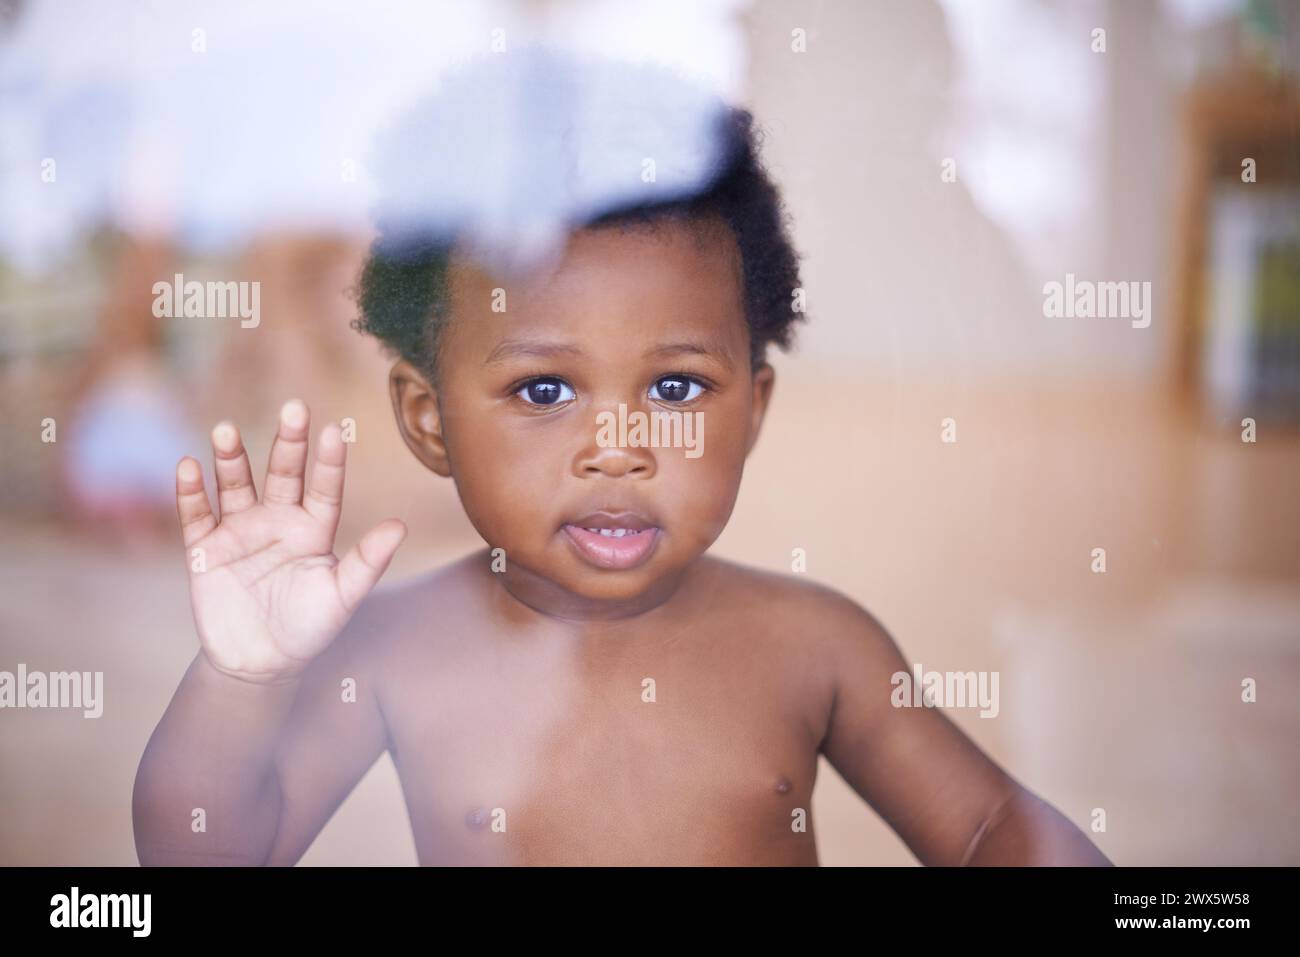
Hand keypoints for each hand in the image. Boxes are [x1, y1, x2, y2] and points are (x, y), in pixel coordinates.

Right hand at [175, 399, 405, 683]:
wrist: (259, 663)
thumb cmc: (309, 628)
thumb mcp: (342, 597)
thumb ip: (368, 562)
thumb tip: (400, 527)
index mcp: (314, 529)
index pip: (325, 488)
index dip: (329, 462)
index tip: (333, 431)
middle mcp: (278, 520)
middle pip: (283, 474)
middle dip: (288, 442)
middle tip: (294, 407)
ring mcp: (240, 530)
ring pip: (236, 485)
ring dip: (231, 458)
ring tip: (226, 430)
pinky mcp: (205, 549)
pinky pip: (196, 514)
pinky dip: (191, 492)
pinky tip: (189, 467)